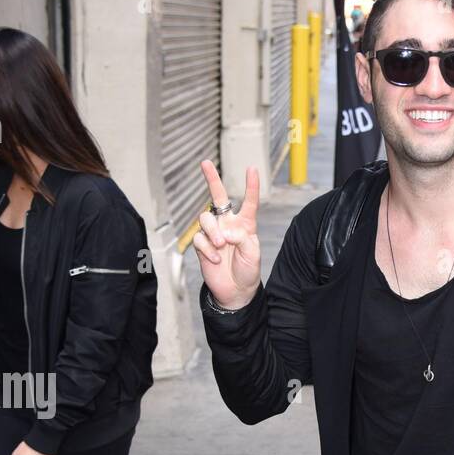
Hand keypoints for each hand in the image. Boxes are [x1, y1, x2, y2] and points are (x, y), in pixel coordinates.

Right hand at [193, 161, 261, 309]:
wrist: (236, 291)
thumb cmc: (248, 272)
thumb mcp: (253, 254)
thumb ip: (242, 238)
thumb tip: (225, 231)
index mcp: (245, 225)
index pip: (248, 202)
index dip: (251, 186)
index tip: (252, 169)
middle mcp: (228, 225)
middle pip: (217, 197)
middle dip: (211, 179)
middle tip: (205, 163)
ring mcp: (214, 234)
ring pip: (205, 219)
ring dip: (213, 231)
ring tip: (222, 245)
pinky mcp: (202, 245)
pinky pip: (200, 239)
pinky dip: (208, 249)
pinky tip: (216, 259)